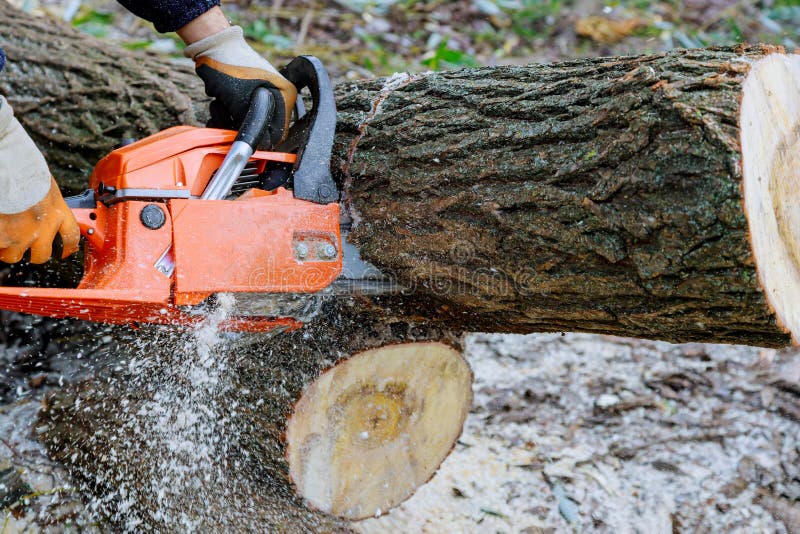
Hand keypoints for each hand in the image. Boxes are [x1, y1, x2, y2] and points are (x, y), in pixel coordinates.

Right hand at [0, 97, 79, 263]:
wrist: (5, 163)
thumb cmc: (19, 164)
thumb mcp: (41, 182)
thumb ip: (42, 199)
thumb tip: (37, 203)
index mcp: (56, 209)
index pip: (71, 235)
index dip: (69, 247)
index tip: (65, 252)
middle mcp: (44, 226)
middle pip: (42, 255)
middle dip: (31, 253)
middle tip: (19, 246)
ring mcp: (22, 235)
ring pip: (14, 255)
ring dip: (6, 248)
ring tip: (1, 233)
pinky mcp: (3, 238)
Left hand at [183, 26, 297, 148]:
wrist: (212, 45)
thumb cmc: (229, 66)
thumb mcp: (239, 101)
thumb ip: (248, 127)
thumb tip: (250, 147)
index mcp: (286, 96)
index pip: (277, 133)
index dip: (258, 140)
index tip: (239, 138)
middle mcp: (279, 98)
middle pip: (261, 129)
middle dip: (239, 127)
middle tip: (224, 117)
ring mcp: (264, 97)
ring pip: (247, 124)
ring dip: (228, 120)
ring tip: (219, 105)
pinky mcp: (249, 96)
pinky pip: (240, 115)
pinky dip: (227, 113)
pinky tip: (218, 103)